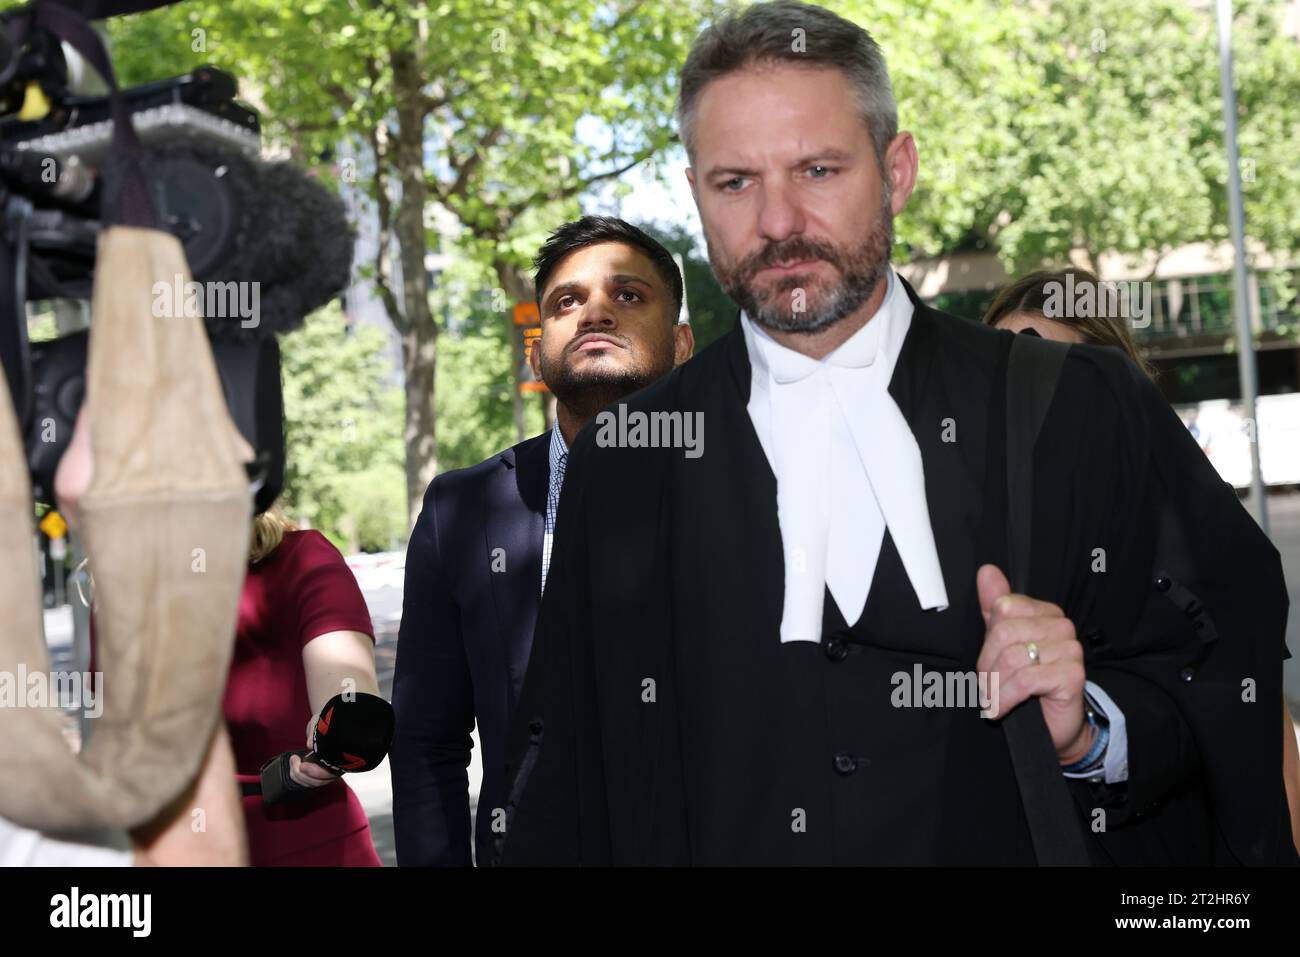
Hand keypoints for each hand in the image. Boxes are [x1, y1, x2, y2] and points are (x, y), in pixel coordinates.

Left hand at [289, 711, 337, 787]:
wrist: (327, 722)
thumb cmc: (327, 721)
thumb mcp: (320, 722)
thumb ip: (315, 732)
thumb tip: (309, 744)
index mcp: (341, 755)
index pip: (330, 772)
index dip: (314, 772)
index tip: (302, 765)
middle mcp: (338, 766)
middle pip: (320, 781)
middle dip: (303, 774)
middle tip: (294, 760)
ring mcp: (329, 770)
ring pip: (314, 783)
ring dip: (299, 775)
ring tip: (293, 760)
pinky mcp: (320, 772)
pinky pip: (310, 781)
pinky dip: (300, 776)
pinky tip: (295, 765)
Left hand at [974, 564, 1093, 764]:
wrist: (1052, 728)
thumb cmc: (1027, 687)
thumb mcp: (1003, 645)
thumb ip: (995, 608)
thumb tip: (987, 571)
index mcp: (1044, 612)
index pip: (1002, 609)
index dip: (987, 644)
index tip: (988, 666)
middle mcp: (1062, 625)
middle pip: (1004, 634)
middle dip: (989, 666)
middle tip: (990, 687)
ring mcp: (1071, 648)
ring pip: (1012, 657)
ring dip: (995, 686)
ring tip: (995, 700)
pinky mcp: (1073, 674)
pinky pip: (1024, 680)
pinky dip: (1005, 698)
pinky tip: (1000, 710)